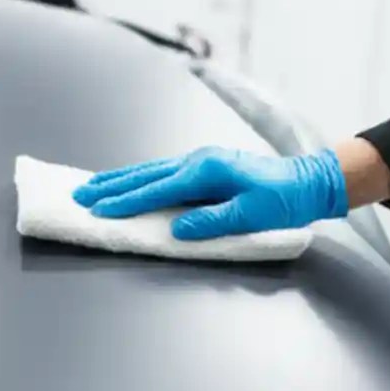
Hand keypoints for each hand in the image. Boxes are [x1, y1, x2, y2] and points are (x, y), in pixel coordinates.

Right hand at [71, 146, 348, 240]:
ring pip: (150, 170)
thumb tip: (178, 228)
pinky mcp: (205, 167)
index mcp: (206, 172)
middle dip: (110, 186)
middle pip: (144, 175)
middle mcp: (198, 161)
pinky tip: (128, 181)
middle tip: (80, 195)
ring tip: (92, 187)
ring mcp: (200, 161)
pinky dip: (139, 177)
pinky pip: (162, 172)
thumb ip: (212, 222)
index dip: (126, 202)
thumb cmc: (283, 200)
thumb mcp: (252, 215)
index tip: (98, 210)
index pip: (156, 190)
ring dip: (120, 180)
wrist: (309, 181)